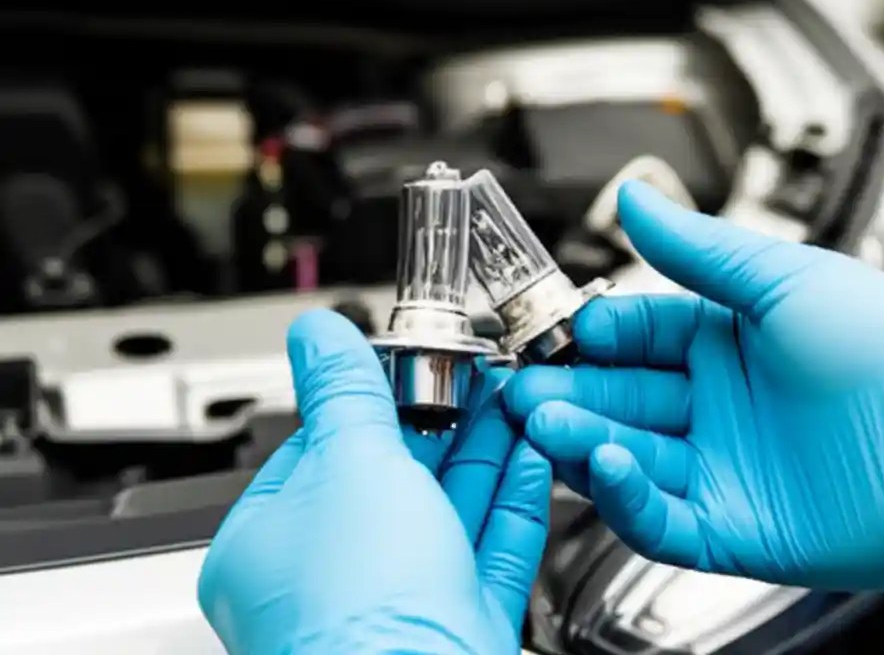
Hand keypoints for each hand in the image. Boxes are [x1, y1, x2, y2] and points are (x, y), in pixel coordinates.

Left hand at [198, 310, 550, 653]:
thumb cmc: (359, 612)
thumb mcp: (349, 465)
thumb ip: (344, 391)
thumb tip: (316, 332)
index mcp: (274, 546)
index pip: (324, 450)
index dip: (376, 397)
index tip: (418, 360)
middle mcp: (335, 582)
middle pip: (397, 479)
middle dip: (448, 419)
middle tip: (484, 371)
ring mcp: (401, 607)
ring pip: (450, 513)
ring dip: (489, 450)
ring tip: (520, 397)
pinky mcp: (459, 628)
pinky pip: (490, 551)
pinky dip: (515, 500)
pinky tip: (534, 457)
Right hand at [504, 182, 883, 591]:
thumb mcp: (783, 279)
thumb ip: (697, 248)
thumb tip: (638, 196)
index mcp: (733, 340)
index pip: (636, 334)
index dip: (591, 332)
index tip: (552, 326)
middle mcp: (725, 406)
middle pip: (621, 399)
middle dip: (569, 390)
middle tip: (522, 385)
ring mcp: (729, 469)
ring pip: (631, 459)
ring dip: (582, 441)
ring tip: (542, 419)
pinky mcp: (739, 530)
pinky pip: (662, 518)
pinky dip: (626, 497)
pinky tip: (604, 464)